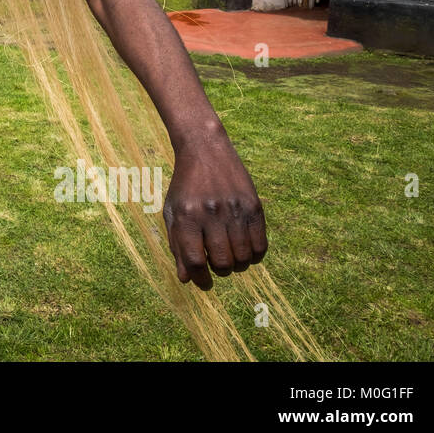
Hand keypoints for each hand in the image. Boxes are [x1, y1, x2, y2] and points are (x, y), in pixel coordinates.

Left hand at [162, 136, 266, 289]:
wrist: (206, 150)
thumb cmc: (186, 186)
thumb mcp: (173, 212)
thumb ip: (177, 246)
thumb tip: (186, 280)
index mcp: (187, 216)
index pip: (195, 261)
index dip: (199, 278)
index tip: (203, 282)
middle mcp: (211, 213)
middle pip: (222, 263)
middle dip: (220, 271)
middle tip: (217, 264)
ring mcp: (235, 209)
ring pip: (242, 258)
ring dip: (237, 265)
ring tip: (230, 255)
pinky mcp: (254, 206)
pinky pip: (261, 246)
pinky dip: (254, 256)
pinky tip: (245, 249)